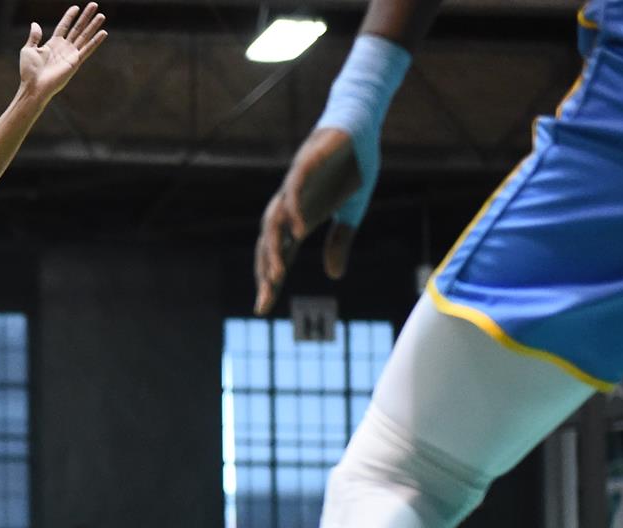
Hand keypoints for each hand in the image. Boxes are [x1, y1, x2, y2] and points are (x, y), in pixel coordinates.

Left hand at [19, 5, 109, 103]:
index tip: (76, 7)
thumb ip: (34, 36)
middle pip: (77, 29)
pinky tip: (103, 33)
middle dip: (85, 17)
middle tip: (94, 5)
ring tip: (101, 15)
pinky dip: (95, 42)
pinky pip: (87, 50)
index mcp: (53, 44)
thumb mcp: (28, 50)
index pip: (63, 26)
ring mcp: (70, 55)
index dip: (69, 17)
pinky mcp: (75, 62)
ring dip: (93, 26)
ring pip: (84, 37)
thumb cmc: (29, 72)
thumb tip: (34, 24)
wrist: (34, 87)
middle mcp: (63, 48)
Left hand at [253, 128, 364, 314]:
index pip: (279, 254)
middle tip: (264, 300)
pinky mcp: (306, 164)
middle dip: (266, 272)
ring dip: (274, 249)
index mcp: (300, 218)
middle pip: (270, 243)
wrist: (359, 125)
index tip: (263, 308)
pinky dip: (292, 211)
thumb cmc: (352, 166)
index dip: (269, 281)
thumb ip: (340, 241)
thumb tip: (333, 276)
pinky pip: (294, 191)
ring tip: (276, 275)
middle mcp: (290, 204)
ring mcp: (295, 185)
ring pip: (275, 221)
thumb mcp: (352, 210)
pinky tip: (296, 231)